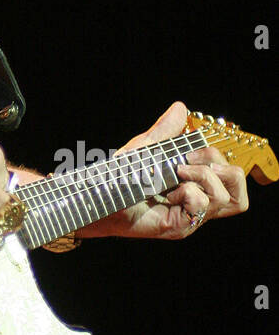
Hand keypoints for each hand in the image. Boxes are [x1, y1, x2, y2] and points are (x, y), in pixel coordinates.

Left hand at [84, 101, 248, 240]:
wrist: (96, 197)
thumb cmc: (120, 177)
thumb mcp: (145, 148)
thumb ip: (165, 131)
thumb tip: (181, 108)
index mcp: (196, 186)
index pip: (233, 176)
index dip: (217, 157)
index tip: (188, 151)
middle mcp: (198, 203)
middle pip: (238, 187)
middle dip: (216, 164)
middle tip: (185, 162)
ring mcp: (191, 217)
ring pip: (229, 199)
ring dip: (205, 177)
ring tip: (179, 174)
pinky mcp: (179, 226)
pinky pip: (201, 204)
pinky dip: (187, 191)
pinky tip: (167, 192)